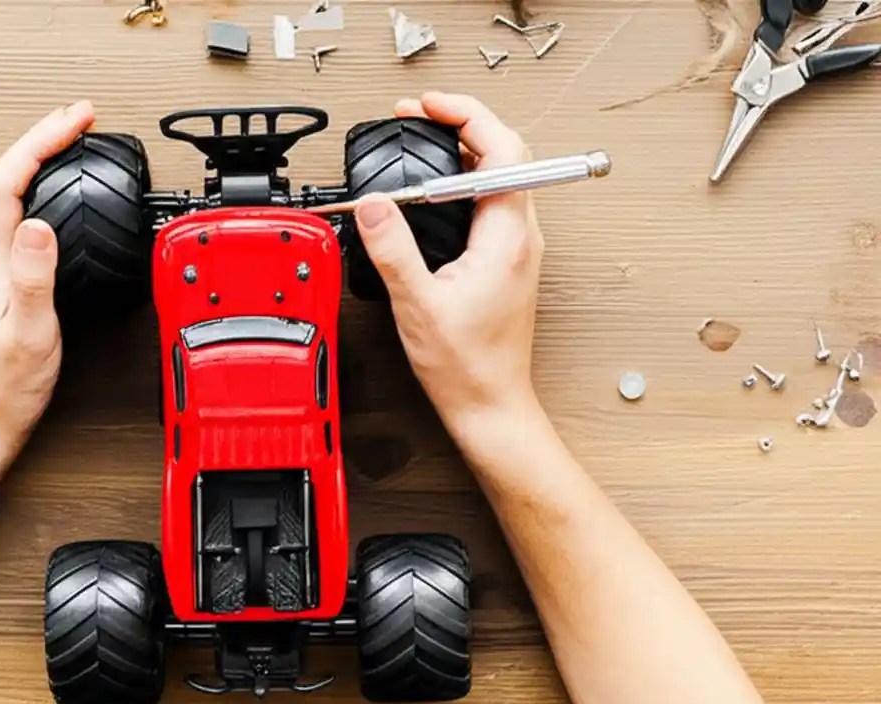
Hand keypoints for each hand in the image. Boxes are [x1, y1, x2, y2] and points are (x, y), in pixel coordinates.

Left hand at [0, 101, 95, 454]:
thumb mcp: (31, 332)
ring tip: (69, 145)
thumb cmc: (1, 389)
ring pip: (8, 198)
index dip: (42, 140)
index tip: (76, 119)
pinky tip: (53, 202)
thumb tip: (41, 224)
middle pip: (6, 178)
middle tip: (80, 119)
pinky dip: (36, 197)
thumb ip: (35, 275)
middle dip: (44, 139)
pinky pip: (12, 222)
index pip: (8, 180)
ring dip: (38, 164)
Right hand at [353, 92, 543, 441]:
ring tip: (422, 140)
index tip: (427, 107)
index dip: (463, 115)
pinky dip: (464, 179)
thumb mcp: (417, 303)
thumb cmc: (467, 366)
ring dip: (462, 149)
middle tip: (417, 116)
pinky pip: (492, 199)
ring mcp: (517, 247)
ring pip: (499, 174)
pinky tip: (434, 188)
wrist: (491, 405)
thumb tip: (374, 203)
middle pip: (504, 151)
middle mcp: (521, 235)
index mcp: (508, 237)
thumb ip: (392, 247)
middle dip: (460, 124)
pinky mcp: (507, 259)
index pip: (501, 147)